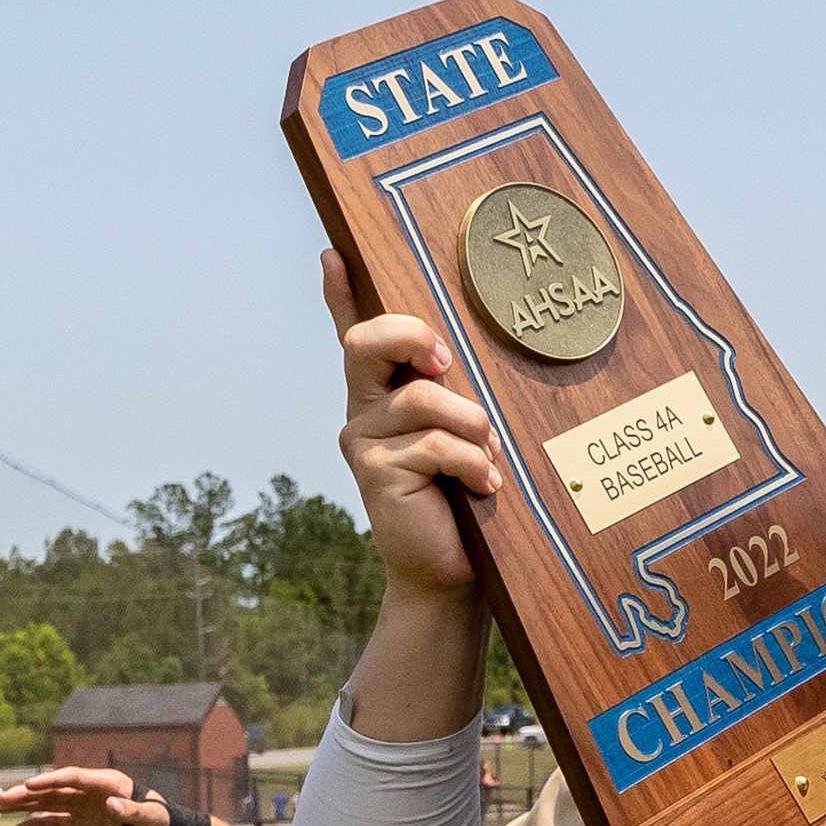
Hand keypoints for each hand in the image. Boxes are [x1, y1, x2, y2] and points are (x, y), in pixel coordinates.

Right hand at [0, 766, 165, 825]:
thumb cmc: (159, 820)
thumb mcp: (149, 817)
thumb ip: (131, 811)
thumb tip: (112, 805)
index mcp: (106, 782)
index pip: (72, 777)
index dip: (51, 780)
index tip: (31, 785)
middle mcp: (88, 791)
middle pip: (53, 789)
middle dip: (27, 794)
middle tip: (1, 800)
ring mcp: (82, 806)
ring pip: (47, 803)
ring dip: (24, 805)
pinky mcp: (79, 823)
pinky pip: (54, 821)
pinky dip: (37, 824)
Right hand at [325, 250, 496, 602]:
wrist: (450, 571)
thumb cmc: (465, 501)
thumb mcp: (466, 440)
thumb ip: (460, 400)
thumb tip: (469, 362)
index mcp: (384, 394)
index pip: (357, 334)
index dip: (340, 294)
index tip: (335, 254)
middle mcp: (363, 409)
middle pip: (369, 342)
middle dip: (412, 337)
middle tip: (445, 362)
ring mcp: (363, 439)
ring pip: (423, 399)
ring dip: (472, 428)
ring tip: (490, 461)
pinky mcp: (373, 470)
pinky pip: (435, 445)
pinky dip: (473, 465)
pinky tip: (485, 488)